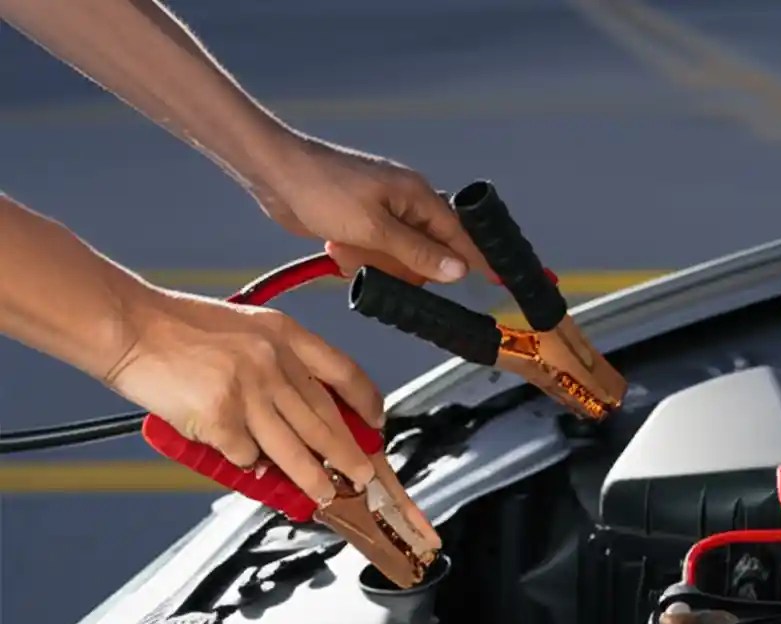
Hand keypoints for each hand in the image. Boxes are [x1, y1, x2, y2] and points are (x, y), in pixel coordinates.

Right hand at [104, 289, 384, 501]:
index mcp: (285, 334)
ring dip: (314, 477)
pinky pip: (246, 454)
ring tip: (326, 493)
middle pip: (323, 419)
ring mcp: (249, 391)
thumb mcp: (247, 327)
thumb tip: (303, 410)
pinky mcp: (221, 417)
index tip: (376, 423)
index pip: (343, 372)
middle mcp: (274, 361)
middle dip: (348, 454)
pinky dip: (250, 465)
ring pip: (294, 448)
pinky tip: (252, 468)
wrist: (131, 326)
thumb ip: (279, 362)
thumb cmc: (179, 327)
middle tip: (362, 476)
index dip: (366, 402)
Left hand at [255, 136, 491, 284]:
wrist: (274, 174)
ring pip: (397, 255)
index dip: (474, 258)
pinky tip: (337, 250)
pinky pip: (373, 252)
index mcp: (417, 195)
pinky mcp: (360, 221)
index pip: (458, 234)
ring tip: (347, 252)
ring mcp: (381, 212)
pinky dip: (357, 257)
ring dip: (374, 262)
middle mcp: (405, 203)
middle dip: (404, 266)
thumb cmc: (324, 192)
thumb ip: (418, 252)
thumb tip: (459, 270)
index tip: (495, 280)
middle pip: (426, 250)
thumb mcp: (374, 229)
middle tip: (379, 266)